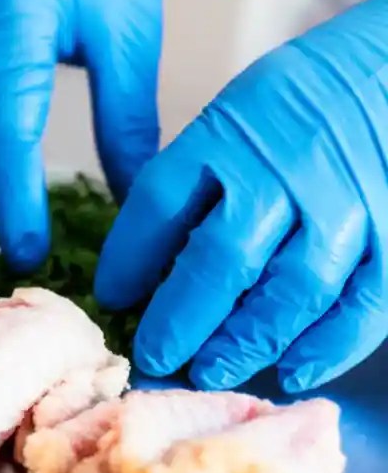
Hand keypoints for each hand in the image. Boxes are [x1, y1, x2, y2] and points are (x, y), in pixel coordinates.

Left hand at [96, 0, 387, 392]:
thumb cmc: (304, 100)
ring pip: (288, 292)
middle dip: (181, 320)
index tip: (110, 297)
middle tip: (154, 358)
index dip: (129, 258)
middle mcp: (281, 170)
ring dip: (246, 342)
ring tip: (211, 372)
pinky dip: (328, 344)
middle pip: (220, 261)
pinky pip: (363, 302)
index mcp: (226, 134)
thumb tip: (146, 257)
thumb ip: (197, 178)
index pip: (160, 202)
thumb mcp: (234, 114)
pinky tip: (292, 370)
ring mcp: (343, 203)